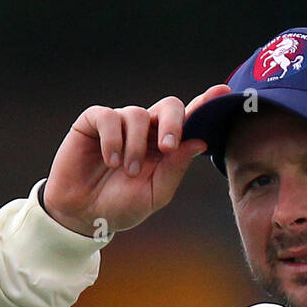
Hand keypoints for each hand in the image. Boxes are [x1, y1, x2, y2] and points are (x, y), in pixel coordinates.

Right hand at [42, 83, 232, 236]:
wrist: (83, 215)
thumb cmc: (120, 206)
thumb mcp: (155, 194)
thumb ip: (175, 169)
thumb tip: (198, 142)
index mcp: (165, 146)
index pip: (189, 121)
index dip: (205, 104)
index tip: (222, 91)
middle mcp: (146, 130)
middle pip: (169, 106)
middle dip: (173, 123)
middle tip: (167, 148)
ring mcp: (120, 123)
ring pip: (138, 114)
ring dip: (135, 146)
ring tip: (125, 170)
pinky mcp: (94, 121)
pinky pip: (109, 117)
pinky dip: (112, 140)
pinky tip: (109, 160)